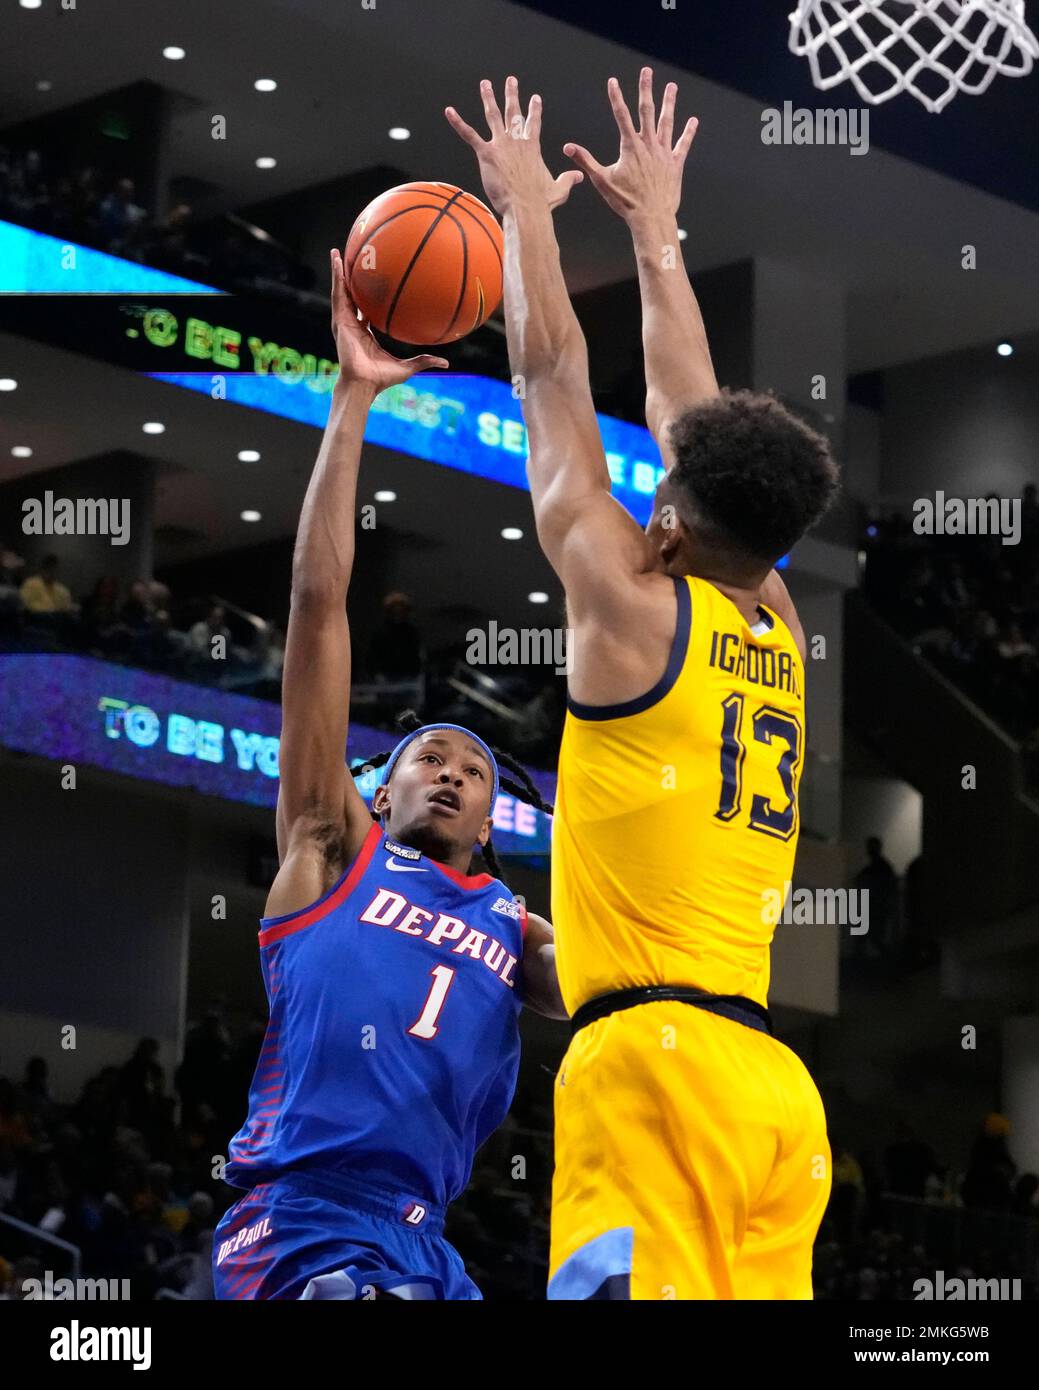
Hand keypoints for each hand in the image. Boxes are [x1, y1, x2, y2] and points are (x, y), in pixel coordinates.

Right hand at [329, 248, 447, 389]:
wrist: (364, 383)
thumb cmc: (382, 379)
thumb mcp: (408, 367)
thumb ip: (424, 361)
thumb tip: (446, 363)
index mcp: (365, 333)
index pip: (364, 310)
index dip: (366, 297)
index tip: (370, 283)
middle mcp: (353, 325)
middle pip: (351, 295)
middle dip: (349, 278)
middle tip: (351, 258)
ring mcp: (344, 321)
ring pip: (341, 291)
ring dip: (338, 271)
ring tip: (337, 252)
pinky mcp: (339, 320)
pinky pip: (338, 294)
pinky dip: (336, 278)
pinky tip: (337, 262)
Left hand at [445, 76, 582, 217]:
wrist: (526, 209)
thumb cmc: (541, 202)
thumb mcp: (559, 189)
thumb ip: (568, 179)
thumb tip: (579, 175)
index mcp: (532, 148)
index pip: (534, 124)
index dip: (534, 110)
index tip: (535, 98)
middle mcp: (517, 141)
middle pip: (514, 113)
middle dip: (512, 95)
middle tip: (511, 80)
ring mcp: (501, 145)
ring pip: (493, 115)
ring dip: (488, 98)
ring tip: (485, 84)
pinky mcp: (486, 153)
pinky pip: (469, 134)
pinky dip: (458, 123)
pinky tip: (449, 111)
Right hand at [563, 67, 697, 227]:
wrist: (651, 218)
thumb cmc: (626, 202)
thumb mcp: (602, 181)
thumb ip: (586, 161)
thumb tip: (568, 148)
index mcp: (630, 147)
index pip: (621, 115)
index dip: (616, 97)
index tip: (613, 81)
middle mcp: (649, 145)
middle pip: (646, 111)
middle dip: (646, 89)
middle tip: (647, 71)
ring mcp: (664, 153)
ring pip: (667, 123)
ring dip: (669, 103)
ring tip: (671, 87)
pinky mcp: (676, 164)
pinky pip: (683, 144)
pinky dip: (688, 132)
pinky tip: (693, 121)